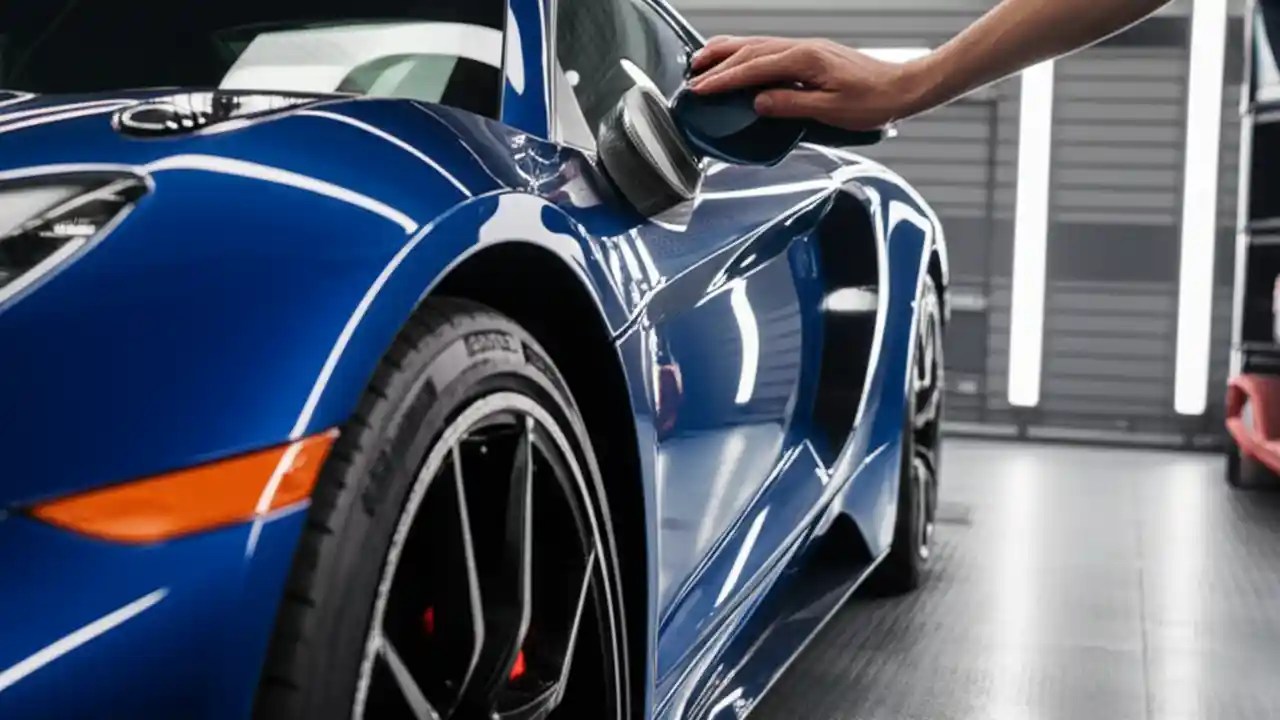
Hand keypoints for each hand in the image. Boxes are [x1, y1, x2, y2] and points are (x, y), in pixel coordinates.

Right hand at [689, 36, 931, 130]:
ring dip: (728, 53)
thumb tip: (759, 103)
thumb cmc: (874, 101)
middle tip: (691, 76)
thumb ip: (792, 105)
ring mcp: (806, 49)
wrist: (902, 87)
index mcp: (805, 60)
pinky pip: (769, 50)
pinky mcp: (810, 55)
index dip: (724, 80)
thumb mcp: (832, 111)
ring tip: (704, 62)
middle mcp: (803, 48)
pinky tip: (739, 62)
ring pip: (757, 45)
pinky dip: (747, 55)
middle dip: (717, 62)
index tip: (701, 90)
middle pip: (749, 49)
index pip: (754, 68)